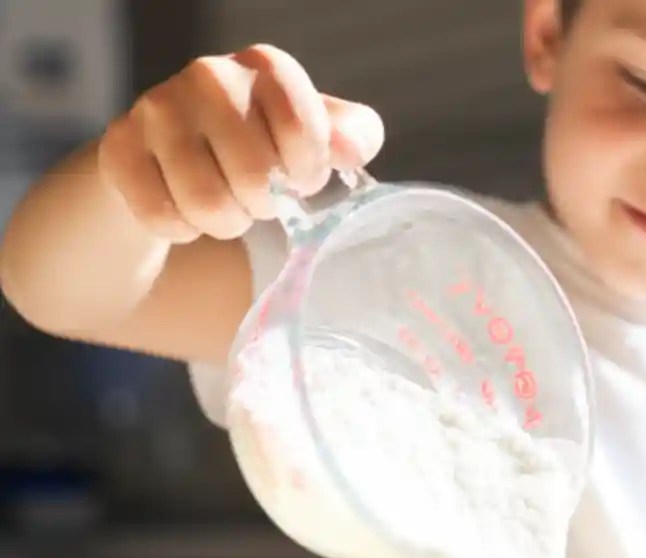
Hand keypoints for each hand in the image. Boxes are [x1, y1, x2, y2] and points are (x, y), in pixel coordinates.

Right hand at [97, 43, 384, 242]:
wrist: (183, 151)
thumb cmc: (265, 143)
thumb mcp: (320, 135)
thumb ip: (354, 136)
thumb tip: (345, 151)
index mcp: (267, 67)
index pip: (302, 130)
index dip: (307, 171)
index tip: (299, 177)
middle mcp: (210, 75)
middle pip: (254, 175)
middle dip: (264, 205)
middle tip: (258, 199)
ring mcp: (157, 107)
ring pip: (206, 203)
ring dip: (225, 223)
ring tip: (226, 207)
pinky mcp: (119, 146)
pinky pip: (161, 216)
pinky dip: (182, 229)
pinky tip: (187, 210)